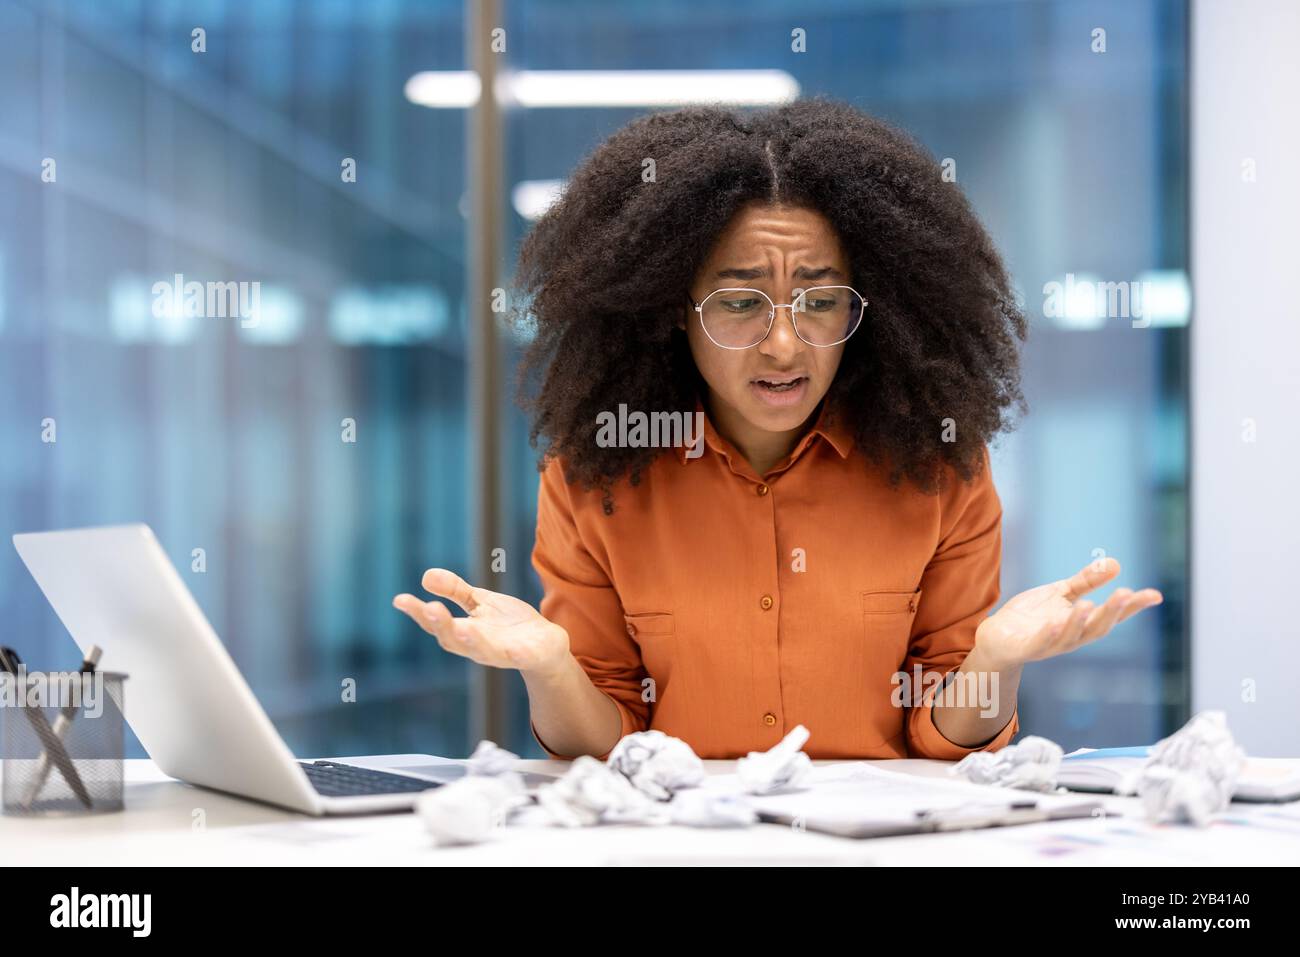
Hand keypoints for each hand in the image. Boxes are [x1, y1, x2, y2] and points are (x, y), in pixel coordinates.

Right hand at [393, 569, 570, 675]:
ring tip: (462, 628)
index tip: (400, 599)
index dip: (418, 613)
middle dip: (441, 625)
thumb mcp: (480, 602)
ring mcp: (501, 653)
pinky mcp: (526, 656)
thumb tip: (425, 576)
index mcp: (464, 632)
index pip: (436, 624)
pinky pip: (518, 657)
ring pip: (482, 650)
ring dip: (471, 641)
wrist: (546, 645)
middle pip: (453, 640)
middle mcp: (477, 646)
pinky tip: (511, 649)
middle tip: (429, 609)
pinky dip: (513, 655)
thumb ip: (455, 591)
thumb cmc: (508, 624)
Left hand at [974, 557, 1162, 669]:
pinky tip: (1055, 622)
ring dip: (1079, 622)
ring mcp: (1049, 645)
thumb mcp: (1060, 593)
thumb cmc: (1032, 616)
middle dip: (1112, 612)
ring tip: (1088, 604)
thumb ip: (1086, 581)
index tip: (1154, 595)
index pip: (1112, 615)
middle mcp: (1071, 637)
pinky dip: (1049, 634)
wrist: (996, 637)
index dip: (1133, 606)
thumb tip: (1115, 564)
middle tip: (1126, 594)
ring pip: (1070, 637)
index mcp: (1082, 623)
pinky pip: (1039, 643)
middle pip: (1097, 628)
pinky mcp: (1025, 648)